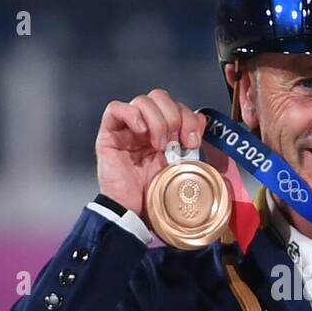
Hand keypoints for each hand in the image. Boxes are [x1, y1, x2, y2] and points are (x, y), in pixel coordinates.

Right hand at [95, 89, 208, 222]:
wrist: (133, 213)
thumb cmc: (153, 195)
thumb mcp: (180, 167)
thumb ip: (190, 143)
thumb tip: (202, 119)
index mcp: (163, 132)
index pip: (176, 106)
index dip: (188, 117)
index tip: (192, 141)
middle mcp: (145, 126)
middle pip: (160, 97)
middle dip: (174, 116)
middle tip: (176, 141)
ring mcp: (127, 129)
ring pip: (142, 100)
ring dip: (156, 120)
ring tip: (158, 144)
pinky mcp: (109, 134)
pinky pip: (115, 109)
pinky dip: (132, 115)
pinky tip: (141, 133)